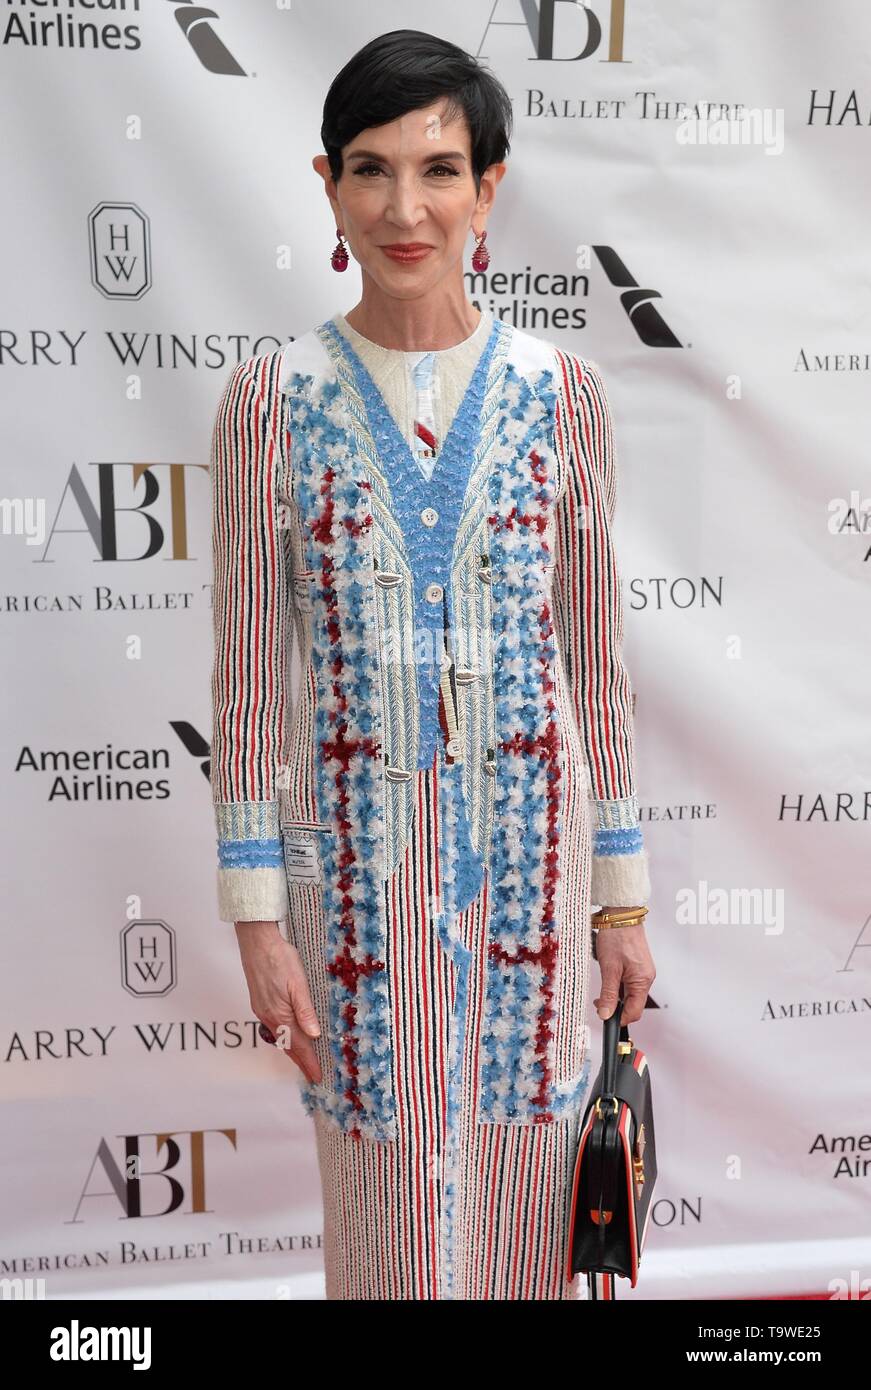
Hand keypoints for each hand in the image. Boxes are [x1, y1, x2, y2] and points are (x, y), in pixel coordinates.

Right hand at [234, 922, 322, 1084]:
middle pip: (287, 1046)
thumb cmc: (280, 958)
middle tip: (312, 1074)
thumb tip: (314, 1035)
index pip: (298, 1045)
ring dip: (292, 1050)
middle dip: (300, 1061)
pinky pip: (273, 1027)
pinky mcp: (259, 1002)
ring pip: (280, 1036)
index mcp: (280, 1014)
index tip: (317, 1077)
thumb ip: (305, 1010)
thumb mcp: (299, 983)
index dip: (309, 1062)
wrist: (257, 942)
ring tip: (304, 1059)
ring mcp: (262, 1010)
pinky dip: (284, 1036)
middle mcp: (268, 1016)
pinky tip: (289, 1034)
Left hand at [592, 919, 655, 1025]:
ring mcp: (643, 972)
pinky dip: (618, 986)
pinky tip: (608, 978)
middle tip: (597, 1001)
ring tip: (601, 988)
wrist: (621, 914)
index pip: (634, 1012)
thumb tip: (605, 1014)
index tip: (604, 1017)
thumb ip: (608, 994)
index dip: (619, 1018)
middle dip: (615, 1007)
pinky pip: (629, 983)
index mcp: (643, 981)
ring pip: (630, 994)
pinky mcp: (638, 966)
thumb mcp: (609, 968)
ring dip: (615, 996)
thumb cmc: (617, 937)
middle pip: (633, 1004)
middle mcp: (646, 978)